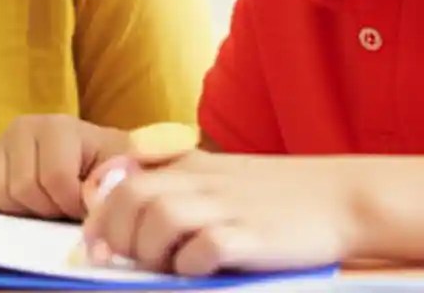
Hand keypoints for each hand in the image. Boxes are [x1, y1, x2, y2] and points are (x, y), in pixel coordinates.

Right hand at [0, 114, 130, 220]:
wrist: (88, 156)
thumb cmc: (105, 165)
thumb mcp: (120, 168)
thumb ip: (114, 181)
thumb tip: (96, 201)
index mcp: (57, 127)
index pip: (54, 177)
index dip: (71, 202)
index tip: (85, 204)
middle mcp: (21, 128)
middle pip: (23, 188)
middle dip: (48, 208)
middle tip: (64, 205)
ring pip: (0, 194)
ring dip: (26, 209)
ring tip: (47, 201)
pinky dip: (5, 208)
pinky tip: (26, 202)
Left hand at [83, 151, 359, 275]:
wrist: (343, 198)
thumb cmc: (275, 195)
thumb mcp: (218, 177)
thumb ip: (174, 186)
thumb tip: (124, 214)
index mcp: (189, 168)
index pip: (123, 184)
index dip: (99, 218)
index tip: (95, 247)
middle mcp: (202, 182)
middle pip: (131, 198)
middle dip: (117, 234)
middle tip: (128, 260)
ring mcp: (227, 207)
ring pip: (159, 218)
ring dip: (150, 249)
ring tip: (164, 266)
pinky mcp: (252, 235)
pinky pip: (204, 249)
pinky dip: (191, 264)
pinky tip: (199, 270)